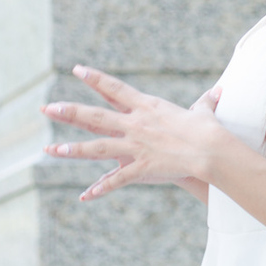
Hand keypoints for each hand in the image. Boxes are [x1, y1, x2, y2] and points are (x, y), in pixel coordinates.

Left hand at [40, 65, 222, 201]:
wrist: (211, 150)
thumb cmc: (208, 129)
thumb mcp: (203, 112)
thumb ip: (205, 102)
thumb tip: (218, 92)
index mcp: (147, 106)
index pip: (115, 88)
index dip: (95, 78)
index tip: (77, 69)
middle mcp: (135, 124)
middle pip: (95, 116)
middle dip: (70, 112)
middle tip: (47, 108)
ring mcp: (135, 146)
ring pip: (96, 147)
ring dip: (72, 150)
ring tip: (50, 150)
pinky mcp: (141, 167)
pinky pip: (116, 180)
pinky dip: (100, 189)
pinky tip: (84, 196)